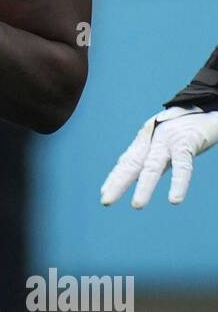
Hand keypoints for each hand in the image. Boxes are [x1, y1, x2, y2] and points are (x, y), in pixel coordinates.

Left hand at [100, 106, 217, 207]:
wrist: (207, 106)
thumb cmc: (184, 126)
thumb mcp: (162, 140)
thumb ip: (149, 154)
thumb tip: (131, 169)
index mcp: (147, 140)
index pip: (128, 161)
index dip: (115, 177)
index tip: (105, 193)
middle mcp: (153, 139)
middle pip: (132, 163)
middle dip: (118, 182)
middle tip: (106, 201)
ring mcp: (169, 139)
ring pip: (153, 165)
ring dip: (145, 186)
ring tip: (138, 205)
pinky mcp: (187, 141)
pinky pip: (183, 165)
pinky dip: (178, 183)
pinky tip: (175, 199)